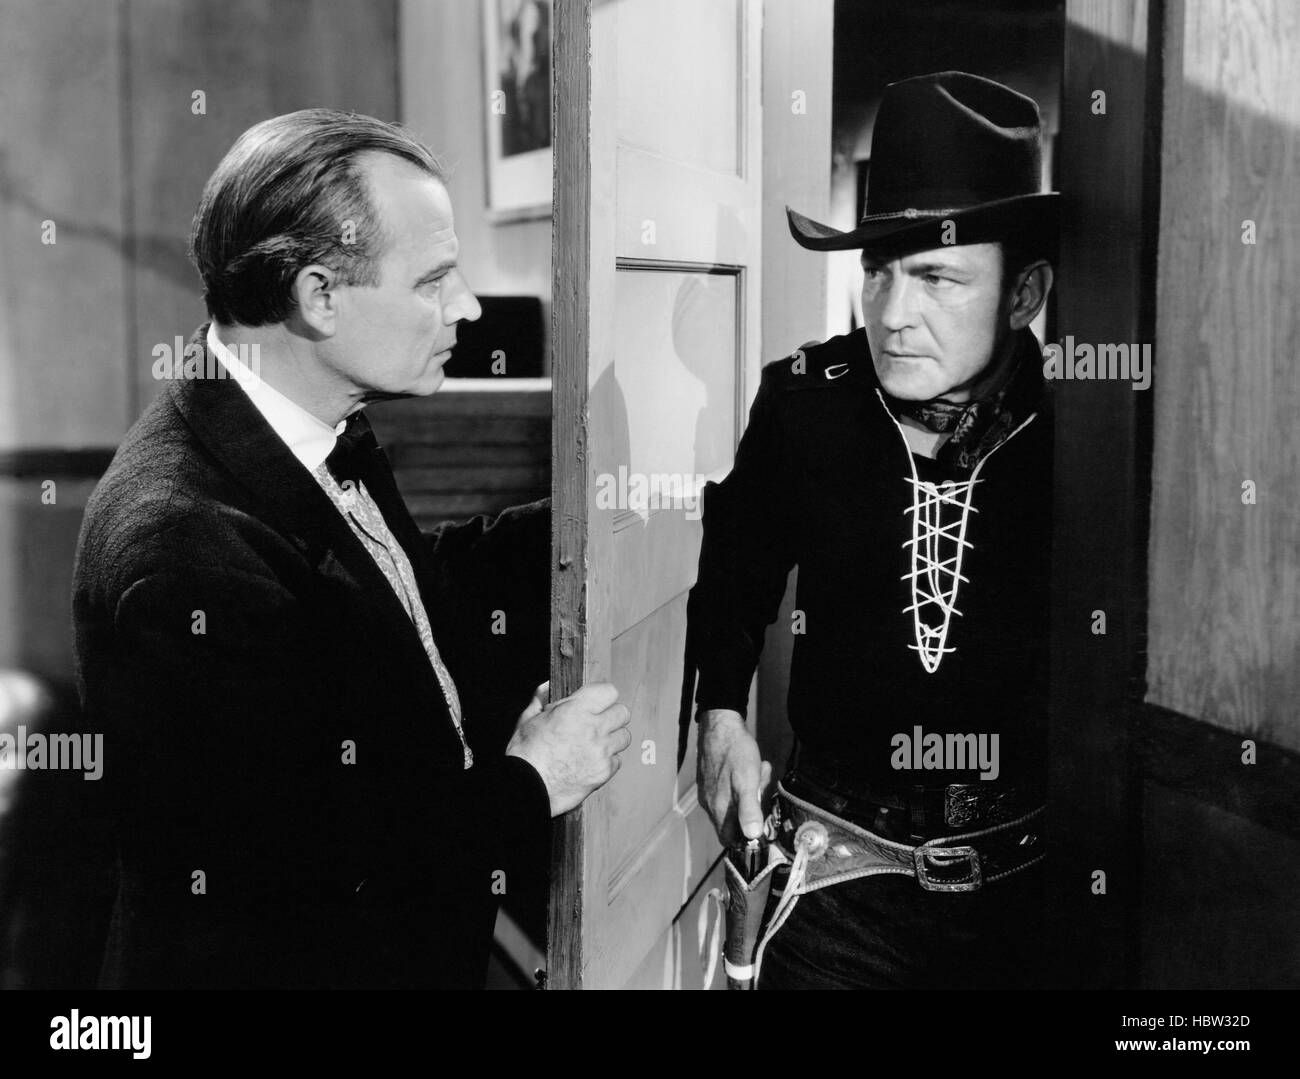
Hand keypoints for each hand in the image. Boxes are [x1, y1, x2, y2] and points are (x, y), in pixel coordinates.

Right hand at [507, 681, 630, 816]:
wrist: (526, 788)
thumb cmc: (525, 755)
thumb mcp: (527, 720)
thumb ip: (540, 700)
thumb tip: (545, 687)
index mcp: (576, 710)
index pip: (609, 692)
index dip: (602, 696)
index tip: (596, 702)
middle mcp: (593, 729)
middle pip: (623, 713)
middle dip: (611, 715)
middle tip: (598, 722)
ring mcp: (601, 751)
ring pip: (624, 737)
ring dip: (613, 738)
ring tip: (596, 743)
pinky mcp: (604, 772)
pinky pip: (617, 760)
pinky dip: (608, 760)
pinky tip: (592, 761)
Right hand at [698, 709, 770, 844]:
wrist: (719, 723)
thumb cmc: (735, 751)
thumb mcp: (748, 780)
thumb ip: (749, 809)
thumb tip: (752, 836)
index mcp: (719, 809)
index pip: (729, 840)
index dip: (746, 837)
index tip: (761, 822)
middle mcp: (710, 805)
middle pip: (733, 823)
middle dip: (752, 810)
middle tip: (762, 789)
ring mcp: (708, 792)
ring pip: (733, 805)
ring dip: (750, 794)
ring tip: (759, 773)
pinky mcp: (710, 781)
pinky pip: (728, 792)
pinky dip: (742, 784)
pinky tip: (750, 768)